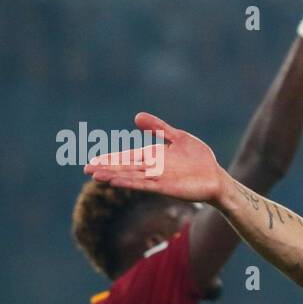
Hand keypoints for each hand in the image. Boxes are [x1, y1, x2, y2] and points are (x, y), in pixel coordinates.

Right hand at [85, 112, 226, 204]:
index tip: (93, 160)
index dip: (110, 159)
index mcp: (153, 157)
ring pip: (131, 176)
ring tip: (96, 176)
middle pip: (124, 167)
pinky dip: (131, 183)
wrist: (216, 176)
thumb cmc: (199, 158)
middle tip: (86, 169)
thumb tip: (136, 116)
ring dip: (114, 176)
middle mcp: (152, 168)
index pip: (127, 157)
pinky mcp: (166, 187)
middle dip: (106, 168)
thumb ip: (158, 128)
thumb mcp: (177, 137)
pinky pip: (145, 185)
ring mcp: (158, 178)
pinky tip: (117, 182)